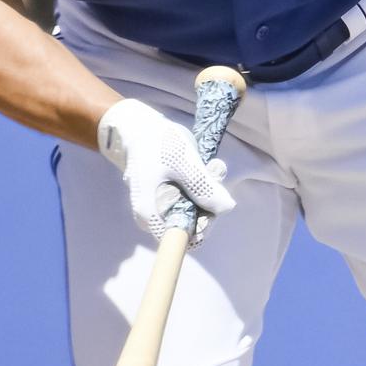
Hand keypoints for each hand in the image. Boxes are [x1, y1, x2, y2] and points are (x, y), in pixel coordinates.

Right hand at [96, 96, 235, 239]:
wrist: (138, 127)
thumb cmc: (156, 144)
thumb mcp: (183, 163)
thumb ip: (203, 187)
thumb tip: (227, 208)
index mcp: (151, 215)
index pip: (184, 238)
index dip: (203, 224)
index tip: (212, 201)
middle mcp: (155, 217)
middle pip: (191, 224)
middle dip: (209, 200)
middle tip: (215, 172)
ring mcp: (161, 206)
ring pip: (194, 209)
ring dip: (208, 189)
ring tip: (212, 165)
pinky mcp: (169, 195)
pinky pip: (191, 198)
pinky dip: (202, 184)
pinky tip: (206, 166)